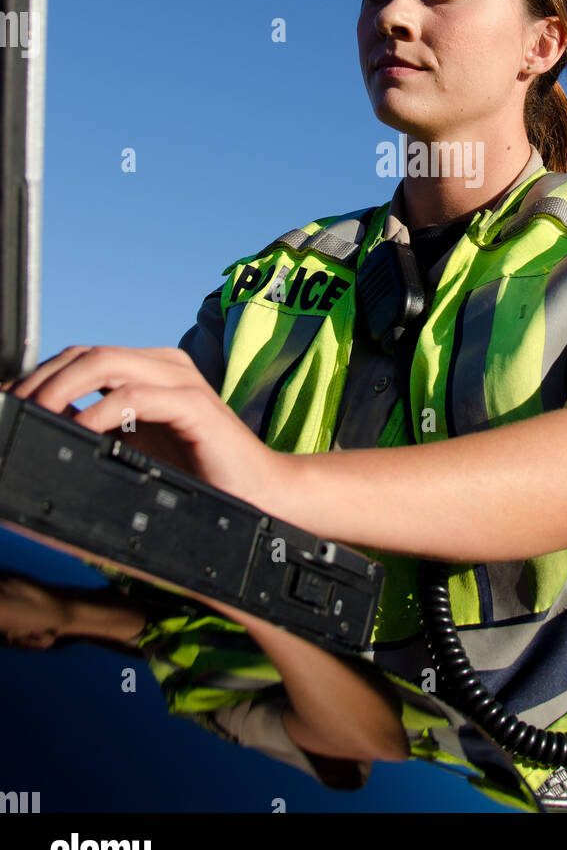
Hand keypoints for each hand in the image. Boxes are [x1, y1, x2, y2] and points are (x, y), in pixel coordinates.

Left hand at [0, 345, 280, 511]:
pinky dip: (99, 410)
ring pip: (106, 363)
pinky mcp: (196, 405)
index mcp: (151, 371)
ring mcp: (182, 381)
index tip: (9, 401)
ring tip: (35, 413)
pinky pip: (135, 396)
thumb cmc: (200, 476)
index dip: (42, 375)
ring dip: (60, 387)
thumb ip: (98, 432)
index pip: (84, 357)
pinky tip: (80, 429)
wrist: (259, 495)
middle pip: (87, 353)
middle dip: (42, 379)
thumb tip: (46, 429)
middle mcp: (165, 366)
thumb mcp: (137, 449)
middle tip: (12, 408)